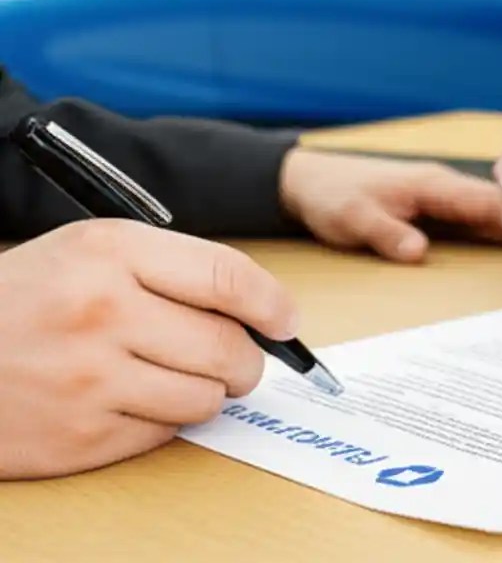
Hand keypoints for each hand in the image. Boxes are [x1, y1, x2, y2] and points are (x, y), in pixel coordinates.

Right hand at [0, 219, 296, 478]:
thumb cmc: (27, 299)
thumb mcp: (91, 253)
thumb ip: (177, 271)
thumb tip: (266, 311)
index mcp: (109, 251)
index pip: (227, 277)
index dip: (271, 304)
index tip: (285, 321)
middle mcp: (101, 311)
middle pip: (228, 346)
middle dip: (245, 359)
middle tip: (233, 360)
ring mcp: (88, 379)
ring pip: (206, 398)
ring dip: (204, 392)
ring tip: (168, 376)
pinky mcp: (79, 437)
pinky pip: (164, 434)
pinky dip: (160, 421)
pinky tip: (126, 400)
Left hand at [280, 149, 501, 262]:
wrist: (311, 180)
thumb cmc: (332, 194)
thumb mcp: (353, 218)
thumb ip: (387, 234)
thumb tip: (419, 252)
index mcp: (434, 184)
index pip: (490, 200)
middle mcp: (447, 188)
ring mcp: (445, 198)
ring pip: (496, 213)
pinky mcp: (440, 209)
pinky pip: (479, 221)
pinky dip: (501, 233)